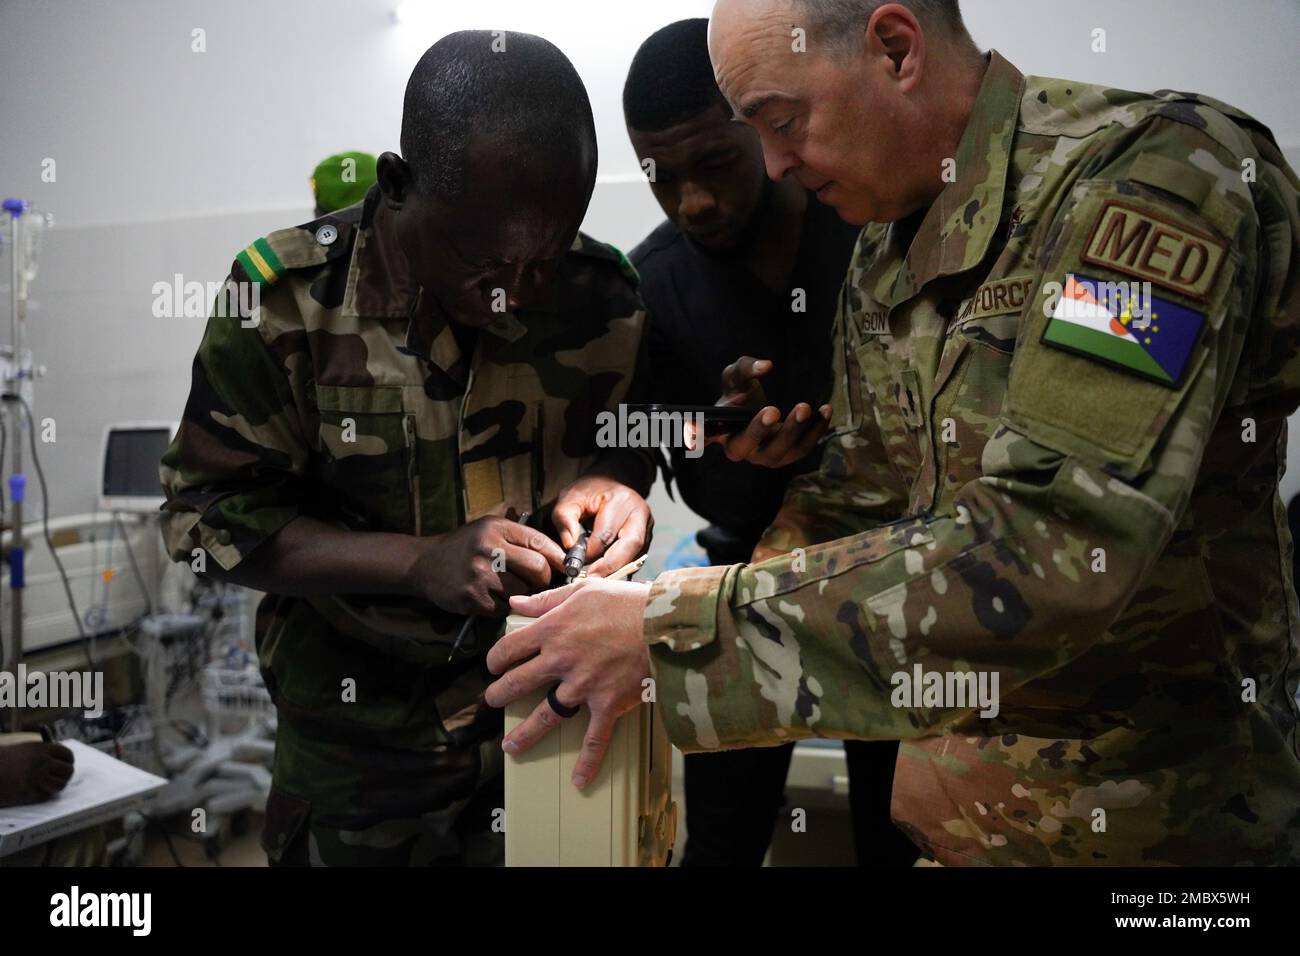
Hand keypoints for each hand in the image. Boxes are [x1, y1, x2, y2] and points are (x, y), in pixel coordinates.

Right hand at [0, 741, 74, 807]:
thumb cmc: (1, 761)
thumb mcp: (23, 750)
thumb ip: (41, 753)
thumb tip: (59, 761)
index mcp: (41, 749)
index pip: (67, 754)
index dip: (68, 761)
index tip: (65, 765)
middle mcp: (43, 762)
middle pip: (68, 771)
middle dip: (64, 776)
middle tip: (58, 778)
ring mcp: (38, 778)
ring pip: (60, 785)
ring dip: (55, 787)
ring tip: (45, 786)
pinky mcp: (31, 793)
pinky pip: (46, 796)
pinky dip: (42, 795)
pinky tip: (32, 791)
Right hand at [411, 516, 565, 615]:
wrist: (423, 564)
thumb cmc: (465, 546)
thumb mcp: (490, 529)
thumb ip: (520, 538)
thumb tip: (561, 557)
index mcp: (496, 528)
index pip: (540, 542)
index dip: (559, 557)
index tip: (568, 567)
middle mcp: (489, 549)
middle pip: (538, 569)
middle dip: (544, 578)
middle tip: (538, 582)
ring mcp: (480, 575)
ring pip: (523, 592)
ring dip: (523, 595)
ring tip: (512, 590)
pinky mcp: (472, 598)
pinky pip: (504, 608)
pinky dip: (504, 607)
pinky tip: (494, 599)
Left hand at [485, 579, 651, 787]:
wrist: (664, 625)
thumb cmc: (628, 603)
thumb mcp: (585, 590)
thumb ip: (547, 599)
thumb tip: (517, 602)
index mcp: (553, 630)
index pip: (509, 648)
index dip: (495, 658)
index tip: (493, 665)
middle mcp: (561, 660)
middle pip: (518, 683)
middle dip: (499, 694)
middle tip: (492, 701)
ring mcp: (583, 686)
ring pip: (545, 716)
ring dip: (525, 734)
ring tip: (511, 745)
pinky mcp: (607, 704)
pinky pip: (595, 739)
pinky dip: (587, 762)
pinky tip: (578, 779)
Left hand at [552, 475, 652, 577]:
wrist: (609, 482)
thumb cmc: (588, 491)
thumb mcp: (570, 498)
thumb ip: (565, 519)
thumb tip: (569, 545)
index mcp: (622, 500)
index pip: (606, 533)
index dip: (590, 553)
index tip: (575, 565)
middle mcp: (640, 513)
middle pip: (630, 546)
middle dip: (610, 567)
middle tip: (591, 580)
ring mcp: (647, 526)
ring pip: (636, 555)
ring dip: (616, 569)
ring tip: (597, 579)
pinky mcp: (647, 538)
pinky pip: (636, 558)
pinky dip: (621, 567)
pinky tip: (606, 573)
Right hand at [685, 356, 831, 467]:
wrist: (758, 407)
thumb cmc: (740, 392)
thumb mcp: (737, 375)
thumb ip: (746, 368)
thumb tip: (765, 366)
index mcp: (721, 432)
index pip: (705, 436)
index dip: (698, 435)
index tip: (693, 432)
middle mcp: (741, 449)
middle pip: (748, 448)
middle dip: (760, 430)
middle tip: (773, 409)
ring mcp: (765, 457)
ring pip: (779, 453)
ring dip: (793, 432)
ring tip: (805, 406)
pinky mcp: (788, 455)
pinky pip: (803, 448)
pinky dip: (815, 430)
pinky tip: (825, 410)